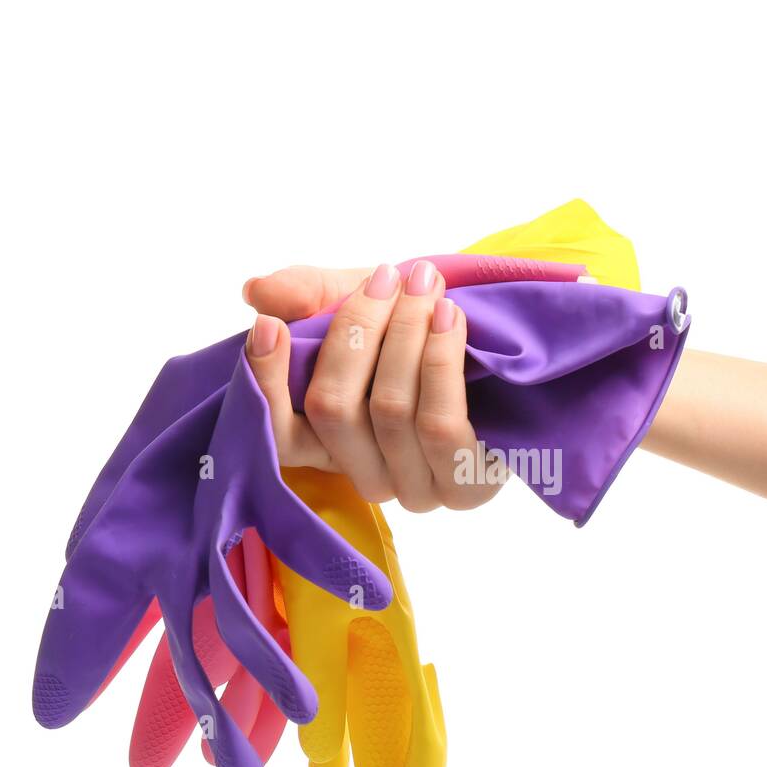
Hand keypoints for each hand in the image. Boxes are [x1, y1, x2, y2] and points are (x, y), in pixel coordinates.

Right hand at [242, 261, 502, 511]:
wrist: (508, 345)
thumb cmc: (423, 330)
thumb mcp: (363, 302)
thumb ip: (309, 296)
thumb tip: (258, 293)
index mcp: (330, 446)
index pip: (276, 434)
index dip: (265, 383)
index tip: (269, 326)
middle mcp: (366, 477)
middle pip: (334, 409)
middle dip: (358, 330)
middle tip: (388, 276)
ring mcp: (416, 490)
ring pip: (389, 410)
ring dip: (406, 335)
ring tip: (425, 284)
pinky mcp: (466, 488)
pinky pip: (438, 423)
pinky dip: (440, 360)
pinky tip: (449, 317)